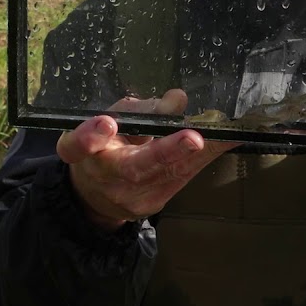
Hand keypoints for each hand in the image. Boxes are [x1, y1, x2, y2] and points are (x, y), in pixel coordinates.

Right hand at [56, 89, 236, 230]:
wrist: (97, 195)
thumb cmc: (105, 146)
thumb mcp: (113, 121)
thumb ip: (142, 110)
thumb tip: (177, 99)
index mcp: (84, 153)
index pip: (80, 146)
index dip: (91, 135)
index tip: (107, 122)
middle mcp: (105, 178)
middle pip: (134, 167)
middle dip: (166, 151)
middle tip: (193, 138)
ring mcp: (129, 198)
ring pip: (168, 174)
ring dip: (198, 154)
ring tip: (224, 136)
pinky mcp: (152, 206)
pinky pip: (181, 180)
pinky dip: (203, 159)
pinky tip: (224, 143)